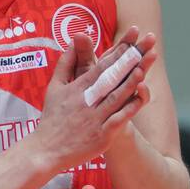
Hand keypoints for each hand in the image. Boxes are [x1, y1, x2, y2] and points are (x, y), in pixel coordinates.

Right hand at [25, 30, 149, 172]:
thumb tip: (74, 40)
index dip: (118, 50)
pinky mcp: (101, 136)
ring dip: (129, 83)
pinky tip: (140, 99)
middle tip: (143, 46)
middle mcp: (86, 101)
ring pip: (115, 97)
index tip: (132, 37)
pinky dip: (129, 109)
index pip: (100, 65)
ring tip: (142, 68)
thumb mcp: (54, 87)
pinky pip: (117, 120)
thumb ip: (65, 63)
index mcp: (77, 88)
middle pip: (110, 78)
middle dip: (127, 61)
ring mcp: (94, 119)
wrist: (46, 150)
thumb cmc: (52, 118)